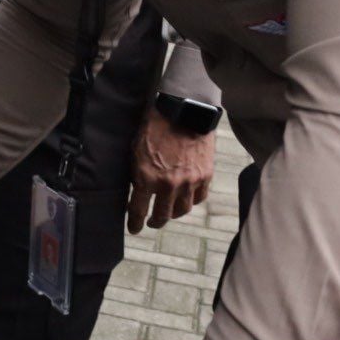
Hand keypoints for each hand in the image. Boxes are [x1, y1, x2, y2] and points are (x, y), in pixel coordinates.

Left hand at [126, 110, 214, 232]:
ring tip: (169, 211)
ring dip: (174, 213)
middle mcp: (168, 185)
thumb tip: (137, 191)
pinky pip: (199, 198)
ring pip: (182, 210)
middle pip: (162, 216)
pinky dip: (191, 200)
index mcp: (146, 178)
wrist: (184, 110)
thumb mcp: (136, 151)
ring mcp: (189, 182)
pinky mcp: (205, 175)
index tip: (134, 229)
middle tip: (152, 222)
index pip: (138, 210)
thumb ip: (137, 174)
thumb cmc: (154, 127)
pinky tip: (186, 198)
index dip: (135, 223)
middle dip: (155, 222)